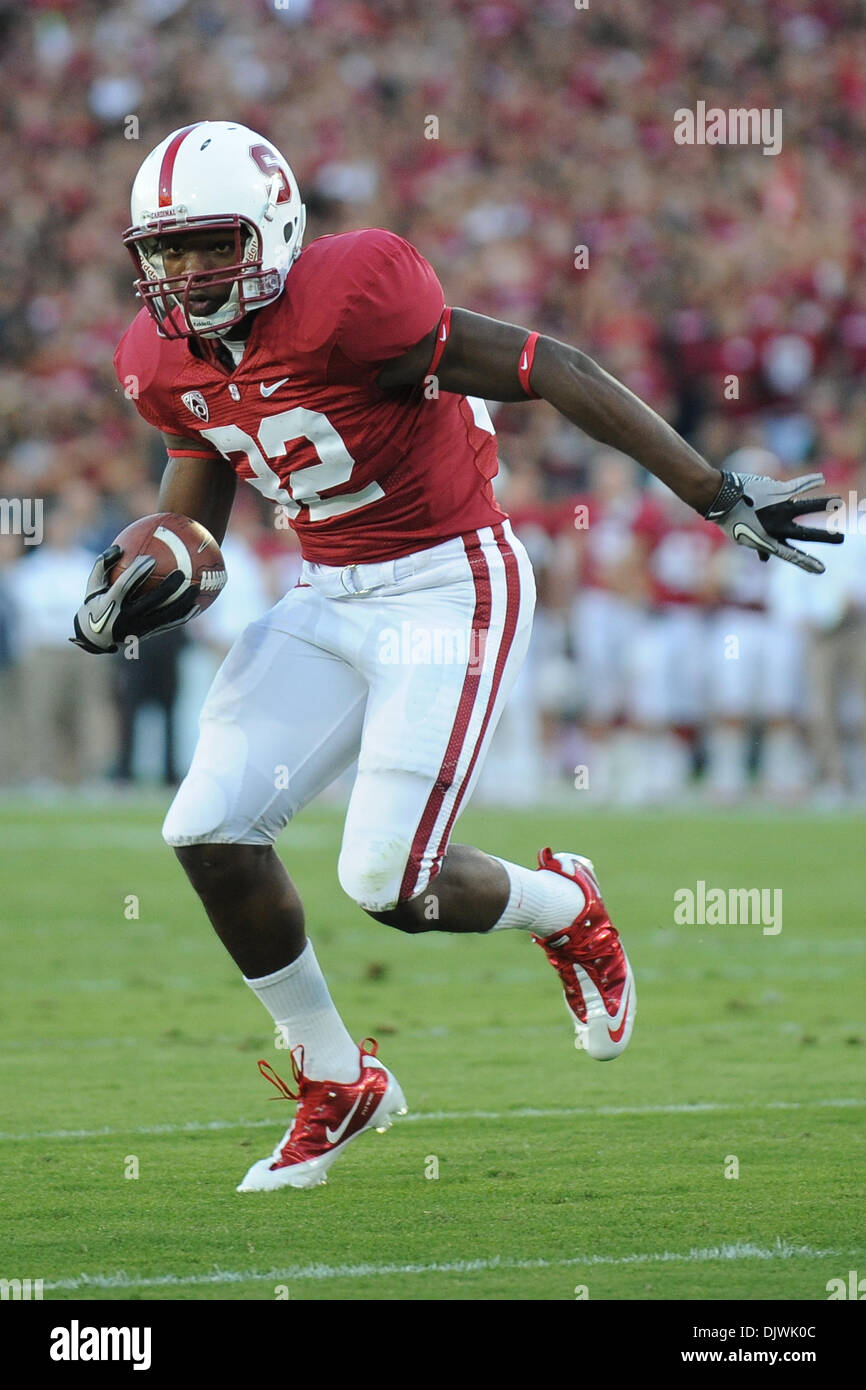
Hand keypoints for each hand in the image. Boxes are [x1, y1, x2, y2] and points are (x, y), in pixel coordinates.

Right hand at [70, 545, 199, 653]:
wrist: (96, 637)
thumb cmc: (95, 602)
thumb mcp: (93, 584)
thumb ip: (103, 564)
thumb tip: (118, 547)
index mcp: (111, 603)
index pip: (125, 586)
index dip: (137, 573)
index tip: (151, 558)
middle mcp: (126, 617)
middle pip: (151, 602)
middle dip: (167, 588)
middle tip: (180, 573)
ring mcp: (140, 628)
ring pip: (166, 615)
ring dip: (182, 602)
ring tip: (196, 588)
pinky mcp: (149, 634)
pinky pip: (170, 624)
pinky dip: (184, 615)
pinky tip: (197, 606)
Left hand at [704, 471, 843, 573]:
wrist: (721, 498)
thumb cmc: (732, 520)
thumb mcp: (745, 539)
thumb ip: (760, 548)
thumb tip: (765, 560)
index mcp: (768, 541)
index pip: (791, 555)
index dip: (806, 562)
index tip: (821, 569)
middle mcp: (775, 526)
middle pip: (805, 533)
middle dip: (824, 537)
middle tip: (841, 539)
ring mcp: (777, 508)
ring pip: (806, 506)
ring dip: (823, 504)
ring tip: (838, 502)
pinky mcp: (778, 491)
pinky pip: (799, 485)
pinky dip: (810, 481)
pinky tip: (821, 478)